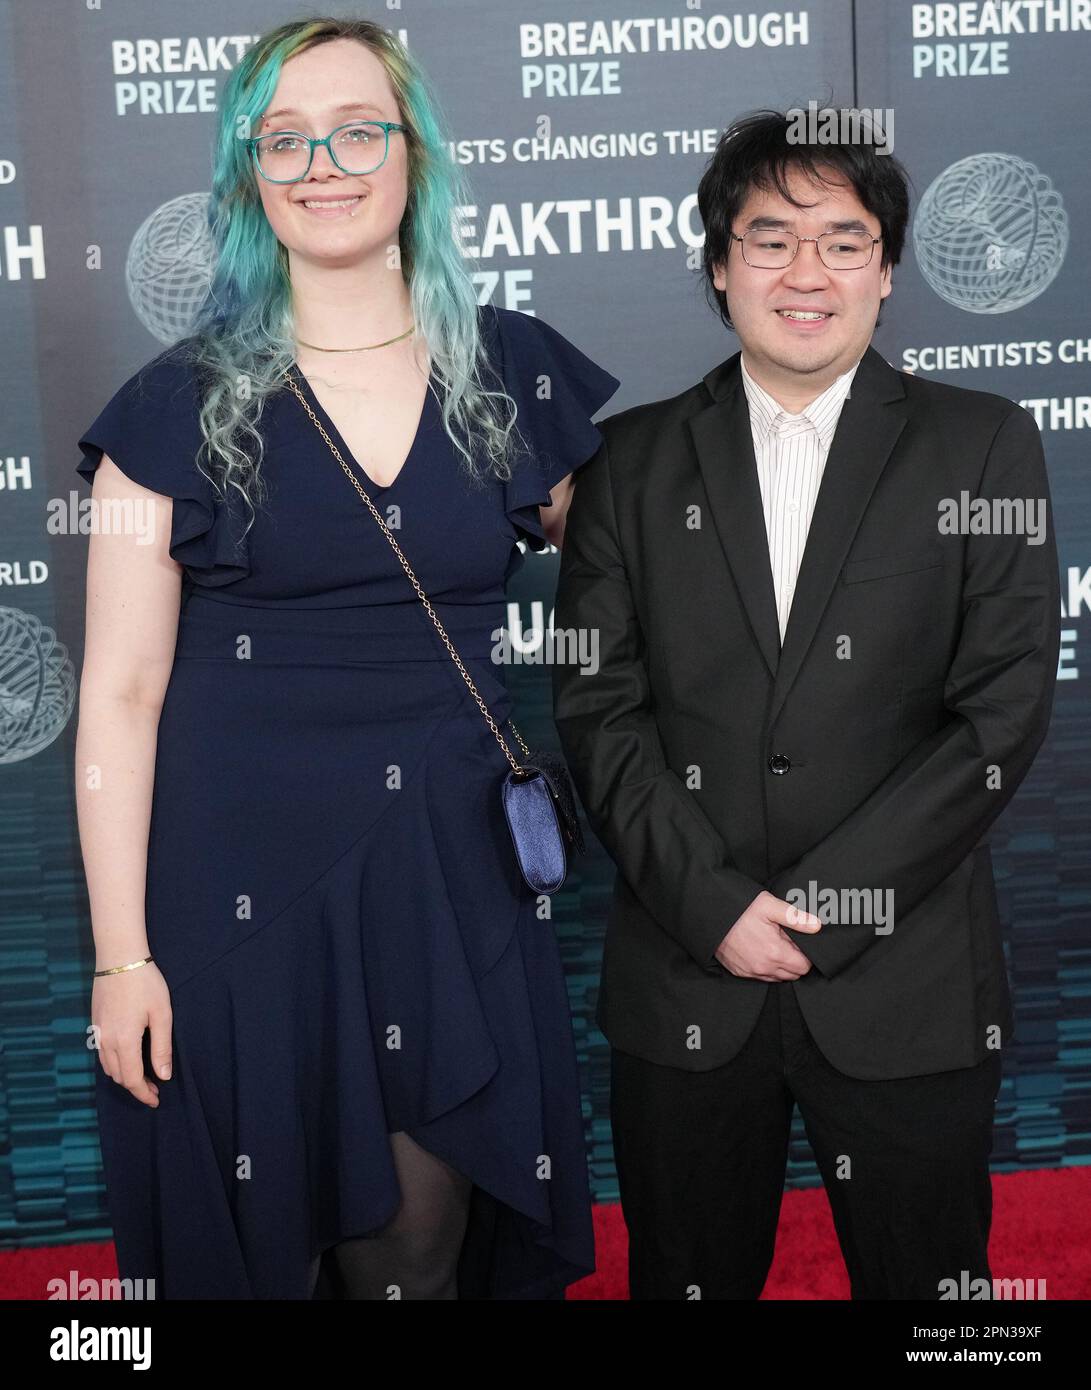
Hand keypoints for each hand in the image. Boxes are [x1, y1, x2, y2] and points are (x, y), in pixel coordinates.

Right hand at [91, 962, 172, 1107]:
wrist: (119, 958)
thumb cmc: (146, 983)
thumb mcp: (161, 1014)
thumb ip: (161, 1047)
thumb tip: (164, 1076)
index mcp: (124, 1041)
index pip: (132, 1079)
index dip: (144, 1093)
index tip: (156, 1100)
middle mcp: (106, 1041)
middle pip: (118, 1076)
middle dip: (136, 1086)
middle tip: (155, 1087)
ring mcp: (97, 1032)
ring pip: (108, 1066)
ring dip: (124, 1075)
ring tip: (144, 1075)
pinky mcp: (95, 1023)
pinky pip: (102, 1053)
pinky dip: (114, 1063)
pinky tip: (129, 1057)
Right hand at [715, 891, 821, 980]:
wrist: (711, 915)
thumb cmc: (740, 909)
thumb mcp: (769, 906)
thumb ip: (796, 918)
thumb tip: (817, 926)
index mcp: (775, 952)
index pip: (804, 966)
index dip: (806, 954)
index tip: (799, 941)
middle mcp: (763, 967)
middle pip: (792, 974)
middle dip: (795, 961)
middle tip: (786, 941)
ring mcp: (750, 971)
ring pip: (777, 978)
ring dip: (780, 966)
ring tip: (773, 945)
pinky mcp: (739, 972)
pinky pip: (760, 977)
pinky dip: (765, 968)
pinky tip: (760, 950)